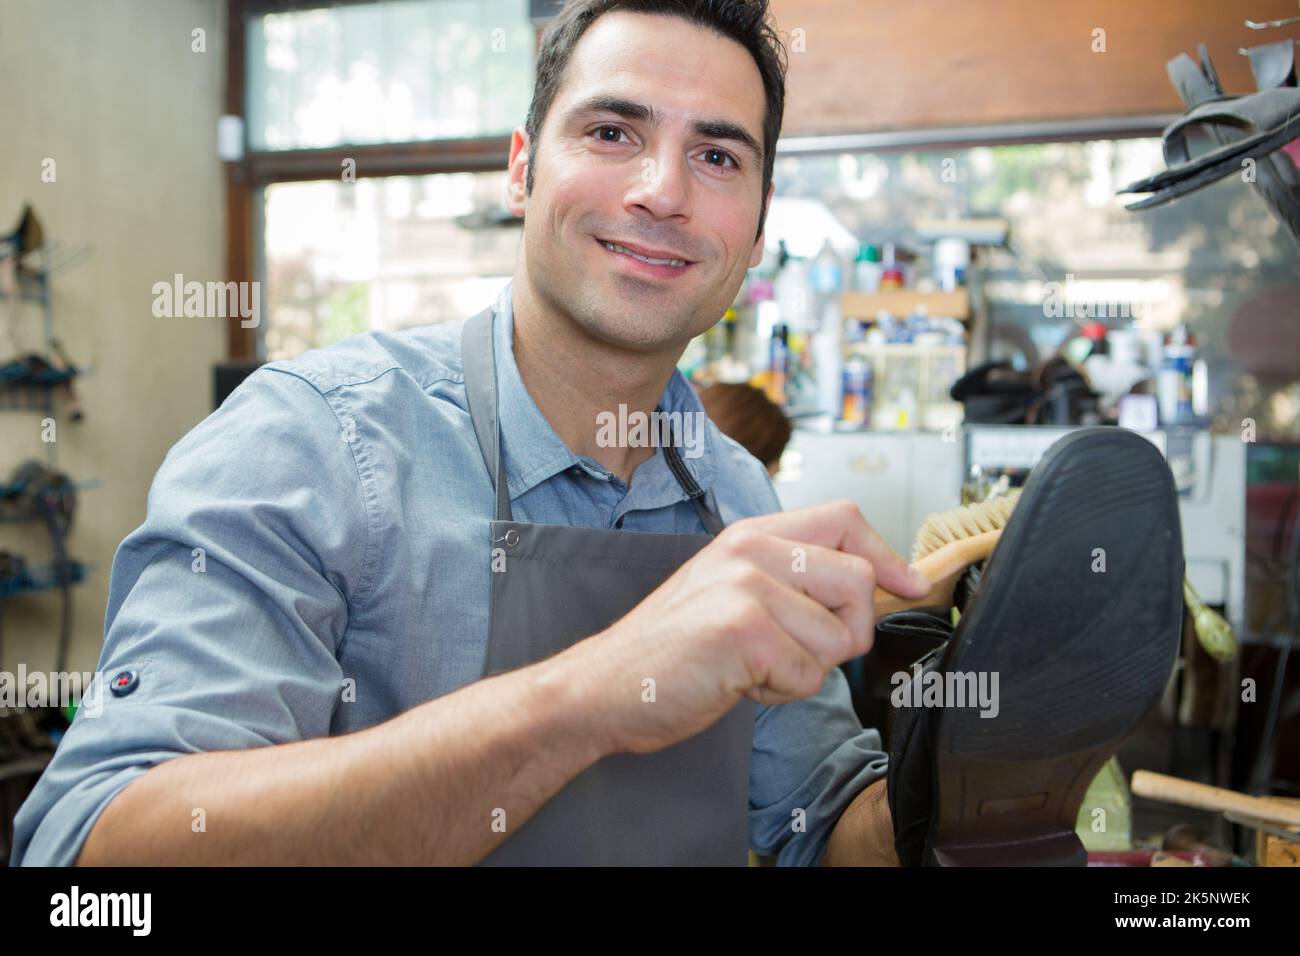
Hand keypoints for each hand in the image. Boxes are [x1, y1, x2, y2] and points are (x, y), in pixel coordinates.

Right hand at [573, 500, 930, 754]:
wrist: (604, 686)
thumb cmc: (670, 649)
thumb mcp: (731, 591)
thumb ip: (793, 578)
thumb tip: (878, 583)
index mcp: (750, 536)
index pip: (845, 518)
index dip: (886, 553)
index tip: (910, 583)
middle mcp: (751, 551)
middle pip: (860, 583)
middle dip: (844, 633)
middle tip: (791, 650)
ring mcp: (747, 588)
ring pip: (838, 640)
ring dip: (804, 670)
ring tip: (750, 664)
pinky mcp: (745, 632)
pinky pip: (808, 677)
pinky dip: (780, 694)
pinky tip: (737, 681)